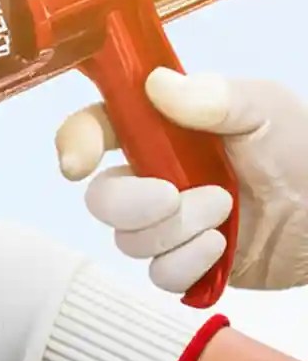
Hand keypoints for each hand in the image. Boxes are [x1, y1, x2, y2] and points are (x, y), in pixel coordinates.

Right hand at [55, 68, 307, 292]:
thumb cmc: (302, 152)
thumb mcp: (265, 109)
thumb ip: (214, 96)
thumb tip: (158, 85)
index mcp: (160, 131)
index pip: (94, 128)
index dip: (74, 143)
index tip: (80, 163)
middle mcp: (153, 175)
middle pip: (101, 197)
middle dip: (131, 203)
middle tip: (172, 195)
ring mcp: (165, 222)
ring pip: (129, 240)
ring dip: (176, 230)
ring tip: (224, 212)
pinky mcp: (183, 262)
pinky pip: (158, 274)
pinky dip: (187, 263)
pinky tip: (220, 248)